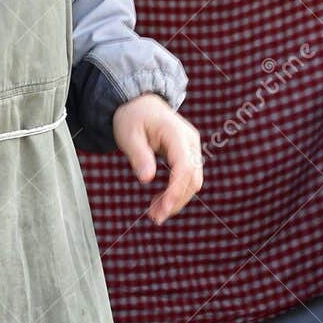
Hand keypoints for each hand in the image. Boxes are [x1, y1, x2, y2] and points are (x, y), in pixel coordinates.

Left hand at [112, 93, 203, 223]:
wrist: (140, 104)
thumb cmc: (132, 118)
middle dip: (176, 201)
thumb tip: (147, 179)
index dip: (175, 191)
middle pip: (192, 178)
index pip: (184, 167)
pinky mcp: (188, 156)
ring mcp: (192, 149)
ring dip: (176, 201)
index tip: (162, 209)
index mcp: (177, 133)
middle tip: (155, 218)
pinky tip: (159, 203)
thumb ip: (139, 156)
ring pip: (193, 182)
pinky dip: (175, 194)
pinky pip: (187, 179)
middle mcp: (190, 142)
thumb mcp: (128, 135)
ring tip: (154, 214)